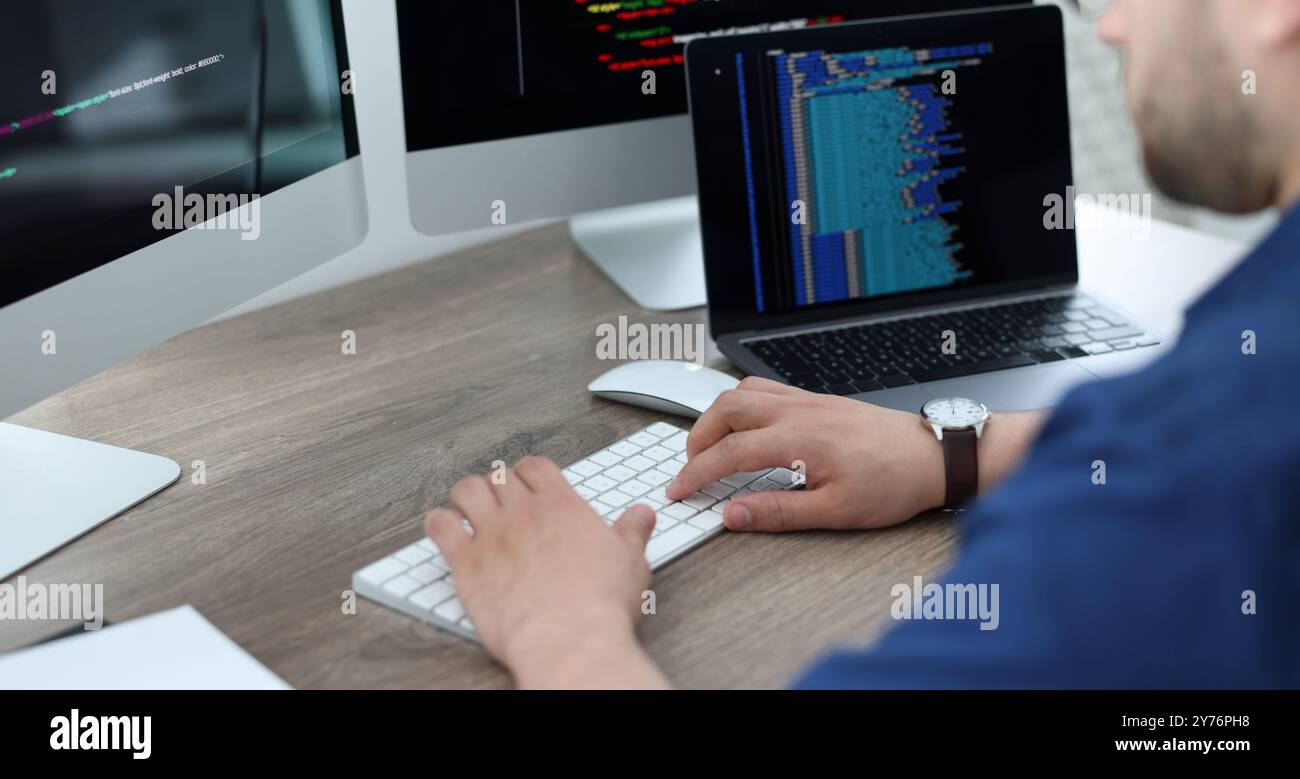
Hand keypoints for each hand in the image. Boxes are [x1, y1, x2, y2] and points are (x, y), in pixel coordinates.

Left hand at [424, 457, 669, 687]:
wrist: (568, 636)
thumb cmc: (599, 603)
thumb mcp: (630, 562)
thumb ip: (631, 532)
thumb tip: (642, 515)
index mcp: (561, 506)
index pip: (536, 466)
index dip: (528, 472)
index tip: (528, 483)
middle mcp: (523, 512)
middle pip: (499, 476)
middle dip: (498, 486)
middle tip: (500, 501)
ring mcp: (492, 534)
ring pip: (466, 490)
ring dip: (466, 496)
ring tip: (469, 509)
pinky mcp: (466, 562)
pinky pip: (440, 526)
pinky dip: (438, 523)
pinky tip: (444, 529)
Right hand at [665, 377, 1041, 532]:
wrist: (933, 455)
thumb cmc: (892, 483)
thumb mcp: (834, 511)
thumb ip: (777, 512)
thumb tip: (732, 515)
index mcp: (797, 439)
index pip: (728, 453)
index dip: (696, 473)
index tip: (679, 489)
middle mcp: (797, 411)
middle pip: (725, 409)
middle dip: (698, 437)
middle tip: (689, 467)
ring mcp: (807, 400)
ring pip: (743, 391)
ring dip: (717, 415)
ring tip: (710, 444)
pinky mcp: (818, 399)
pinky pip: (766, 388)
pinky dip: (742, 402)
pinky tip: (746, 423)